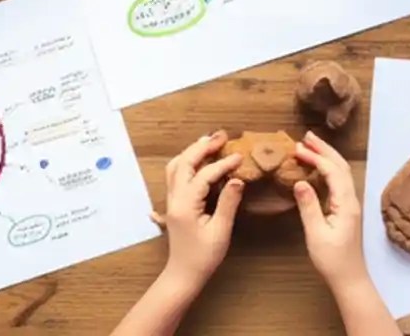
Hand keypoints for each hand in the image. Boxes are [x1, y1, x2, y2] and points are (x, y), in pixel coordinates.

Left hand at [155, 131, 244, 290]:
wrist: (183, 274)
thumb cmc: (203, 257)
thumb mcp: (221, 231)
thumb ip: (228, 203)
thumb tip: (238, 179)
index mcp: (185, 205)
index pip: (203, 175)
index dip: (222, 164)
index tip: (239, 157)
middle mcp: (174, 198)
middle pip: (183, 163)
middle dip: (202, 147)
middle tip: (221, 136)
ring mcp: (171, 200)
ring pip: (175, 167)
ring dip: (191, 152)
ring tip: (208, 142)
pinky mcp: (173, 203)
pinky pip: (175, 175)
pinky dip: (186, 162)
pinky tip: (197, 160)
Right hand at [293, 131, 366, 290]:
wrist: (350, 278)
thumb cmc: (332, 260)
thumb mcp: (316, 233)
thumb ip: (308, 206)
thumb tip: (300, 182)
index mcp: (346, 204)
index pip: (332, 171)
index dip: (316, 157)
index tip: (297, 148)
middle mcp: (352, 200)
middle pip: (341, 166)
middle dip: (324, 149)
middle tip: (306, 136)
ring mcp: (350, 204)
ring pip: (341, 173)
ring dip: (327, 156)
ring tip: (310, 145)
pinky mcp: (346, 210)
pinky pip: (338, 182)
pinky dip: (328, 168)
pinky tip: (317, 168)